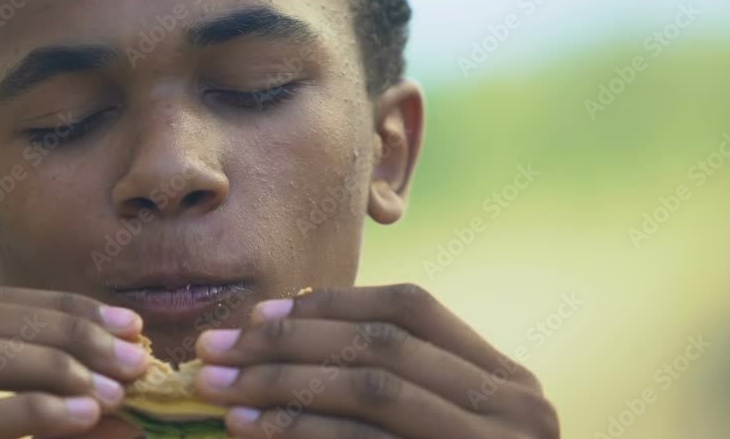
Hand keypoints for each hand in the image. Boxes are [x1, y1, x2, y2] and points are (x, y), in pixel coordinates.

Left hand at [194, 284, 559, 437]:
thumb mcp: (441, 425)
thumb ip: (389, 383)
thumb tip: (279, 332)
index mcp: (506, 380)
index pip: (411, 309)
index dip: (331, 303)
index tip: (259, 313)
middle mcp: (513, 407)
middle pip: (382, 345)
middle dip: (289, 341)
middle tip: (216, 348)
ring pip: (370, 388)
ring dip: (282, 382)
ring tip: (218, 386)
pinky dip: (300, 430)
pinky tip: (250, 429)